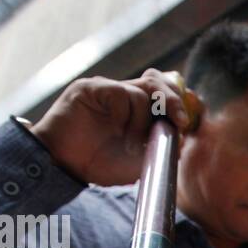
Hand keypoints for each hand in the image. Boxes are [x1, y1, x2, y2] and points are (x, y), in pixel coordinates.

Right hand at [29, 69, 195, 185]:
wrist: (63, 165)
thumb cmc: (98, 164)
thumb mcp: (137, 161)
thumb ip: (158, 148)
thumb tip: (183, 139)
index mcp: (136, 110)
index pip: (163, 92)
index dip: (177, 102)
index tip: (184, 123)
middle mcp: (123, 96)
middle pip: (157, 82)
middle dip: (172, 100)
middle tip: (178, 122)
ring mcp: (107, 90)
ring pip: (142, 90)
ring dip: (144, 119)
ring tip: (132, 143)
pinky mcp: (90, 88)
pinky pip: (120, 93)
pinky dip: (125, 115)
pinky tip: (117, 131)